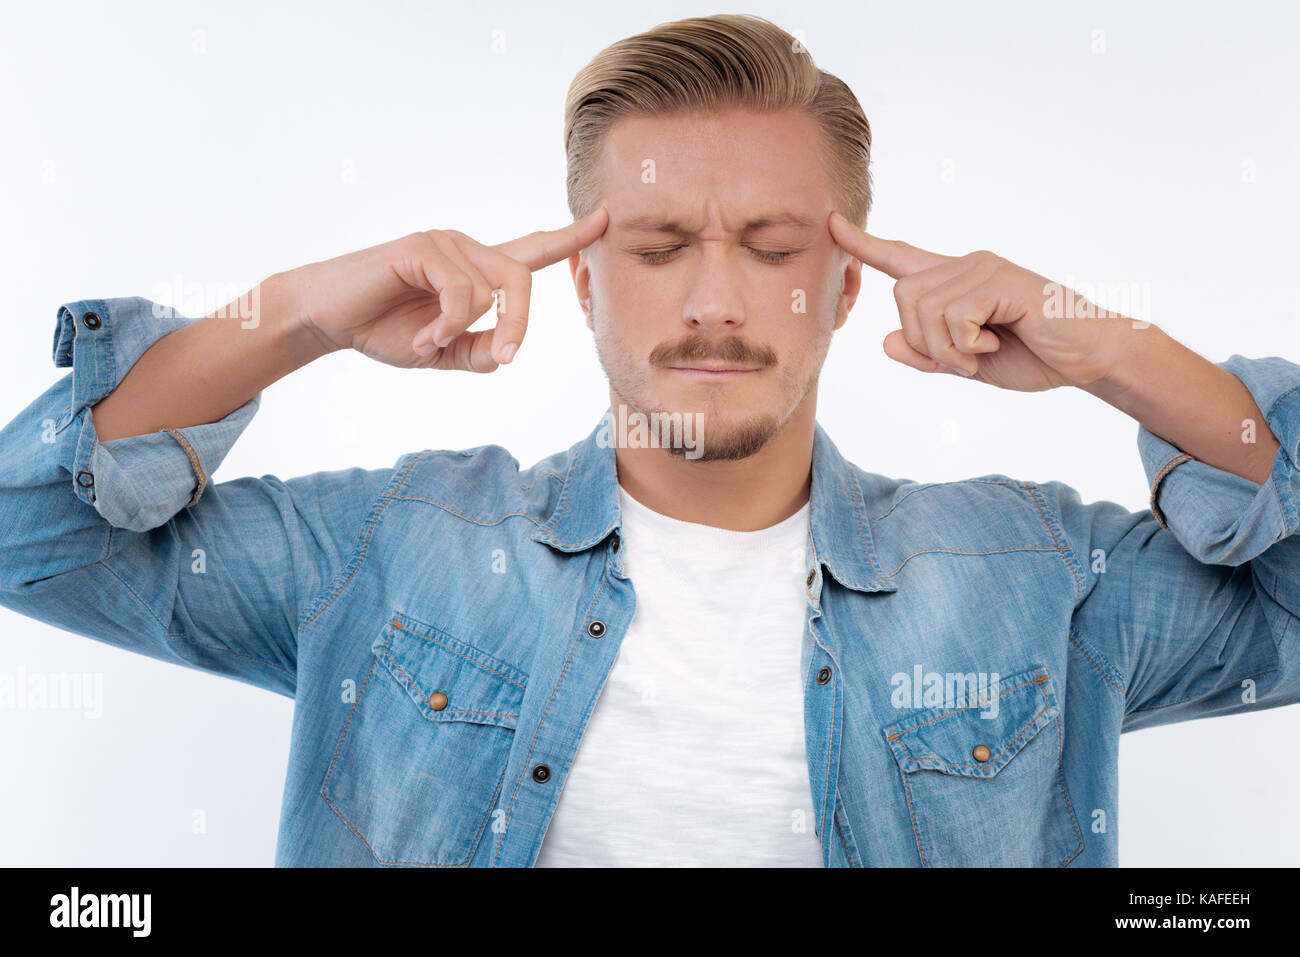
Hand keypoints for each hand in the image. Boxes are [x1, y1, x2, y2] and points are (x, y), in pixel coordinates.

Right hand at [283, 206, 608, 370]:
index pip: (532, 250)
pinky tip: (421, 337)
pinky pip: (462, 293)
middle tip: (503, 359)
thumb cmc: (383, 329)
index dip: (570, 237)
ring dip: (461, 331)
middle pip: (521, 279)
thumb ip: (479, 354)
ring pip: (490, 291)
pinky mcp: (423, 248)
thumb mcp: (441, 352)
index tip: (606, 219)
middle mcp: (465, 248)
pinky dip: (446, 325)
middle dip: (518, 325)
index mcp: (476, 270)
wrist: (328, 318)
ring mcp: (445, 243)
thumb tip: (507, 354)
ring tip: (427, 343)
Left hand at [828, 211, 1130, 390]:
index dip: (864, 245)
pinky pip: (952, 316)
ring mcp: (983, 268)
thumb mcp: (967, 363)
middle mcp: (965, 265)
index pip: (901, 257)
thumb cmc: (1032, 355)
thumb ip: (928, 355)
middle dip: (925, 342)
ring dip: (947, 349)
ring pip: (923, 309)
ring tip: (982, 354)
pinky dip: (966, 345)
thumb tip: (886, 341)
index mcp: (954, 281)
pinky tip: (994, 346)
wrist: (1086, 358)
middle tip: (964, 359)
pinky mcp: (999, 280)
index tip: (832, 224)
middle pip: (903, 297)